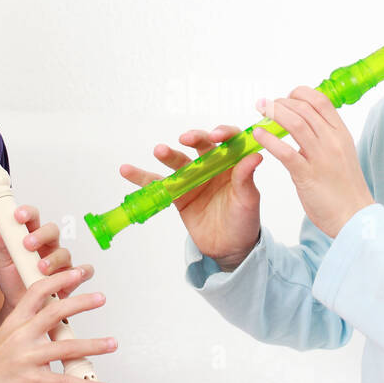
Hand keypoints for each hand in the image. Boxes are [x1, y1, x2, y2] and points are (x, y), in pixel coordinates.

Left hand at [0, 206, 91, 318]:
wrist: (18, 304)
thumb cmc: (14, 280)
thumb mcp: (5, 261)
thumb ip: (2, 243)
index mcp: (32, 237)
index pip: (33, 218)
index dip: (27, 213)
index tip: (18, 216)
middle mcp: (48, 246)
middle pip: (52, 231)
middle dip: (41, 235)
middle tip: (28, 244)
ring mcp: (60, 261)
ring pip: (64, 252)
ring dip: (53, 259)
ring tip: (41, 268)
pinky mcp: (70, 277)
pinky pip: (84, 271)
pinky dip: (82, 272)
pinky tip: (73, 277)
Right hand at [0, 268, 116, 382]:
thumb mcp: (4, 336)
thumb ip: (26, 328)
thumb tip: (49, 323)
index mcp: (15, 321)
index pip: (37, 291)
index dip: (58, 279)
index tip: (76, 272)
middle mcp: (22, 335)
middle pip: (56, 312)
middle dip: (82, 302)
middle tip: (100, 297)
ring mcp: (28, 358)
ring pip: (67, 348)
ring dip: (94, 345)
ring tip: (112, 343)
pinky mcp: (31, 381)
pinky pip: (65, 382)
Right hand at [119, 126, 261, 270]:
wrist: (229, 249)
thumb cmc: (244, 222)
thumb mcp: (248, 201)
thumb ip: (246, 179)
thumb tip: (255, 156)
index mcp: (233, 164)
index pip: (229, 140)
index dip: (223, 133)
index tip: (216, 136)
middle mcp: (212, 166)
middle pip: (201, 145)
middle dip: (194, 138)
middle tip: (185, 138)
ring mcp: (194, 178)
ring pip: (178, 161)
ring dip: (168, 154)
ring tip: (159, 150)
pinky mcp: (178, 194)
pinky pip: (158, 183)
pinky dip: (142, 177)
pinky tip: (127, 171)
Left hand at [251, 86, 373, 237]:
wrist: (355, 217)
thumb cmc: (346, 189)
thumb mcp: (341, 155)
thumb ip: (323, 140)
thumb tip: (301, 128)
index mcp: (342, 134)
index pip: (322, 101)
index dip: (301, 94)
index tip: (286, 97)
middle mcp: (333, 141)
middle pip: (305, 109)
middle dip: (281, 102)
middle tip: (265, 104)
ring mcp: (321, 158)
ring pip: (296, 124)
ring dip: (275, 113)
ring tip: (260, 110)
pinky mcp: (308, 176)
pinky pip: (286, 152)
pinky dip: (270, 140)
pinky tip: (259, 135)